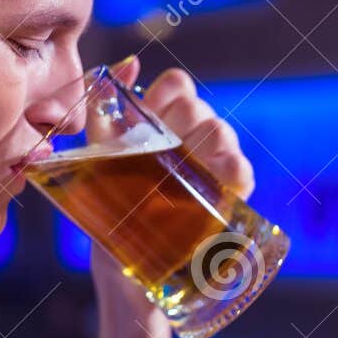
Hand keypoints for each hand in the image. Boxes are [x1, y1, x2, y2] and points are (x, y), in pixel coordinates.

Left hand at [88, 55, 254, 308]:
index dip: (167, 92)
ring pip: (220, 134)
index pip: (176, 86)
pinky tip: (224, 176)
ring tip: (189, 165)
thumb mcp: (97, 159)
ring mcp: (211, 169)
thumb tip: (126, 63)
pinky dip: (234, 170)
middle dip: (184, 119)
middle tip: (165, 149)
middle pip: (198, 108)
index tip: (149, 117)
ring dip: (208, 140)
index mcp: (160, 126)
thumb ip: (103, 109)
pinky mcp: (229, 200)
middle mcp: (190, 142)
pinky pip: (241, 173)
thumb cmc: (110, 213)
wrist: (121, 274)